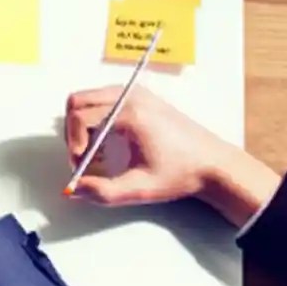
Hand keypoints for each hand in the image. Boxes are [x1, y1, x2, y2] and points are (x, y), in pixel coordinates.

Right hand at [64, 86, 279, 226]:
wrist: (214, 164)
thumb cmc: (182, 173)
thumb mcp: (140, 188)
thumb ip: (103, 192)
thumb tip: (74, 189)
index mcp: (131, 114)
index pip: (80, 116)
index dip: (73, 143)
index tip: (80, 164)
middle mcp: (131, 97)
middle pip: (78, 101)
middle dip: (72, 131)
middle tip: (82, 156)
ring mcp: (136, 93)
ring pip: (88, 98)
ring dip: (82, 123)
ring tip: (95, 150)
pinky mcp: (140, 97)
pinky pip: (103, 98)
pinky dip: (95, 117)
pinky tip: (108, 141)